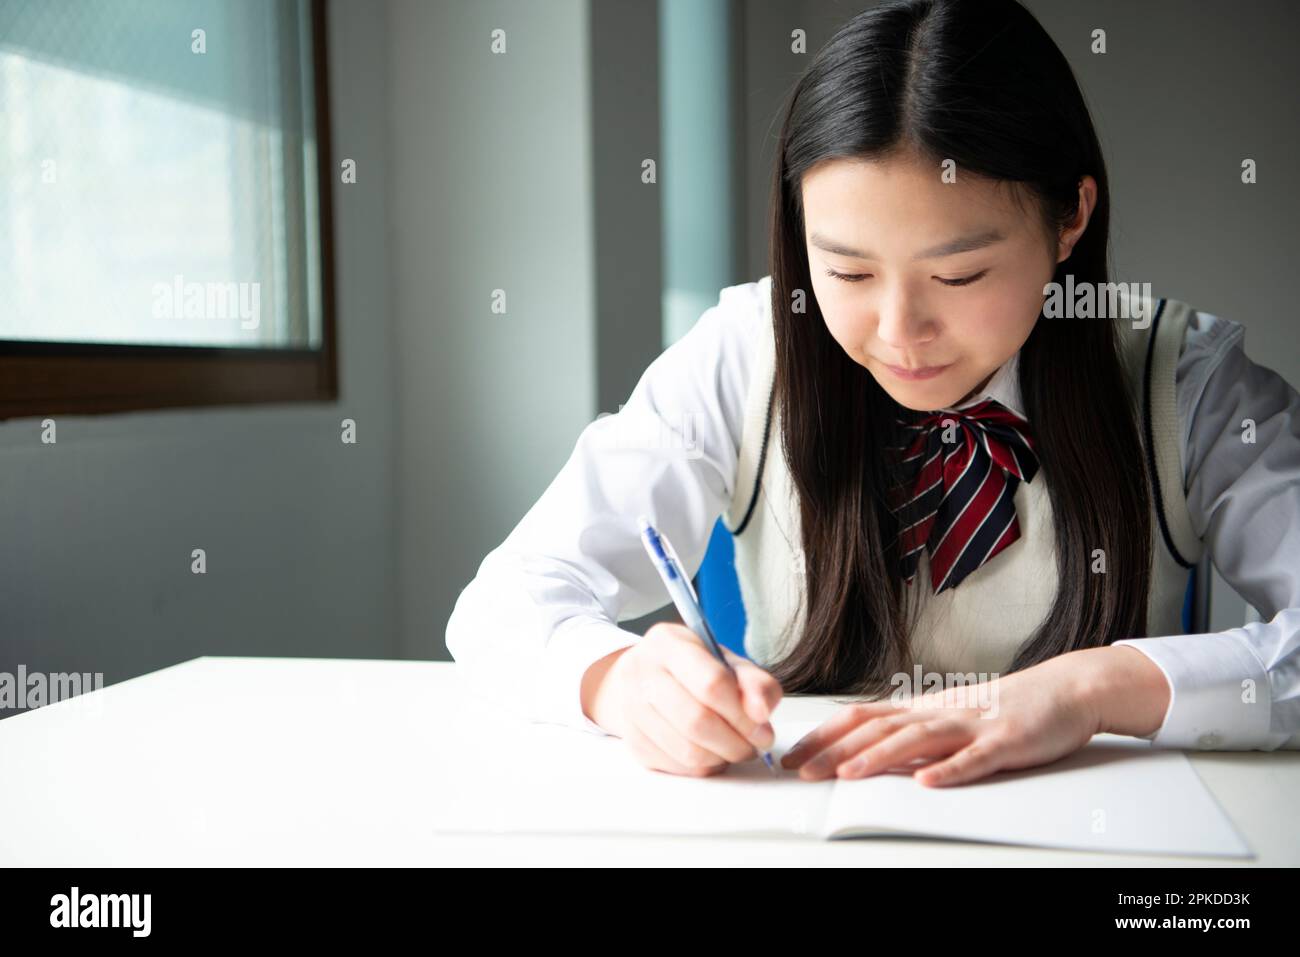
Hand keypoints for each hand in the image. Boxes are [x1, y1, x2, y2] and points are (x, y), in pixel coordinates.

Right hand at [585, 622, 781, 776]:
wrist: (644, 676)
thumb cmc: (693, 669)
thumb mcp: (728, 663)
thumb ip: (755, 683)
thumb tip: (761, 713)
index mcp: (669, 643)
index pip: (711, 683)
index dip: (743, 714)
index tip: (763, 730)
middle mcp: (641, 672)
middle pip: (696, 721)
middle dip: (735, 743)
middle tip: (753, 746)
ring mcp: (631, 708)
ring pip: (686, 751)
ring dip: (721, 758)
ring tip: (734, 749)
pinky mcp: (632, 740)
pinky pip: (676, 767)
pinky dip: (702, 767)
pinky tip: (711, 753)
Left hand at [780, 650, 1107, 786]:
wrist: (1066, 688)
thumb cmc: (1007, 707)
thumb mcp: (950, 718)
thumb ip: (914, 733)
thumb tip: (868, 750)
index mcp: (924, 708)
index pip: (862, 718)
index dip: (824, 735)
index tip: (792, 754)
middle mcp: (940, 712)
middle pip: (878, 728)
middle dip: (835, 749)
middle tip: (800, 769)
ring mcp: (973, 725)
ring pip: (918, 739)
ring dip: (880, 757)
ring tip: (847, 774)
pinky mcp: (1006, 741)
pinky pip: (976, 758)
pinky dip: (950, 770)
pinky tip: (927, 783)